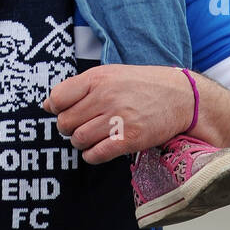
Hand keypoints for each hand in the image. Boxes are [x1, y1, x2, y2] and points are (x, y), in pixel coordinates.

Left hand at [42, 64, 193, 164]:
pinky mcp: (129, 139)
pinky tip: (100, 149)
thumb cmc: (143, 85)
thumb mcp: (110, 75)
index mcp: (98, 78)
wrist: (181, 96)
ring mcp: (117, 119)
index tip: (66, 111)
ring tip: (93, 137)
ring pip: (79, 140)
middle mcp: (105, 97)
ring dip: (81, 143)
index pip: (58, 98)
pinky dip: (92, 155)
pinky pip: (96, 154)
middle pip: (65, 122)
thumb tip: (47, 105)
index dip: (57, 108)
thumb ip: (79, 87)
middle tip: (81, 126)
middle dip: (69, 128)